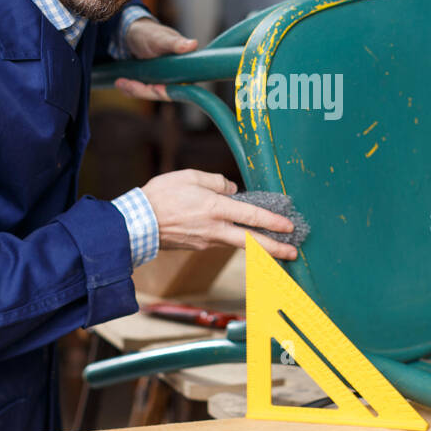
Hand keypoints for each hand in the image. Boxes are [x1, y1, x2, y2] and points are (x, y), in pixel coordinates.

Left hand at [115, 18, 199, 101]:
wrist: (136, 33)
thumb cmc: (150, 32)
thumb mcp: (160, 37)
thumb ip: (175, 43)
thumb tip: (193, 44)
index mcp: (186, 67)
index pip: (182, 87)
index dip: (169, 91)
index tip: (156, 89)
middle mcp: (178, 77)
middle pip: (164, 93)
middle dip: (145, 91)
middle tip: (128, 84)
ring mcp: (164, 81)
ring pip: (152, 93)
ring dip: (135, 91)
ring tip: (120, 82)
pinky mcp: (152, 83)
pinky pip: (143, 91)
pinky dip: (131, 90)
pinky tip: (121, 83)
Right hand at [141, 169, 298, 260]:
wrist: (136, 224)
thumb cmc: (161, 196)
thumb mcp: (190, 177)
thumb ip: (216, 181)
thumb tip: (232, 190)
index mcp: (216, 209)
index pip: (252, 216)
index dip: (273, 221)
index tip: (289, 226)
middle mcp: (215, 230)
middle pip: (252, 243)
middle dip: (275, 249)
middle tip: (293, 253)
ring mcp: (207, 242)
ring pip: (238, 244)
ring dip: (257, 246)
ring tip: (274, 248)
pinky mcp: (197, 247)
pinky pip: (221, 242)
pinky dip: (234, 240)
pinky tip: (238, 235)